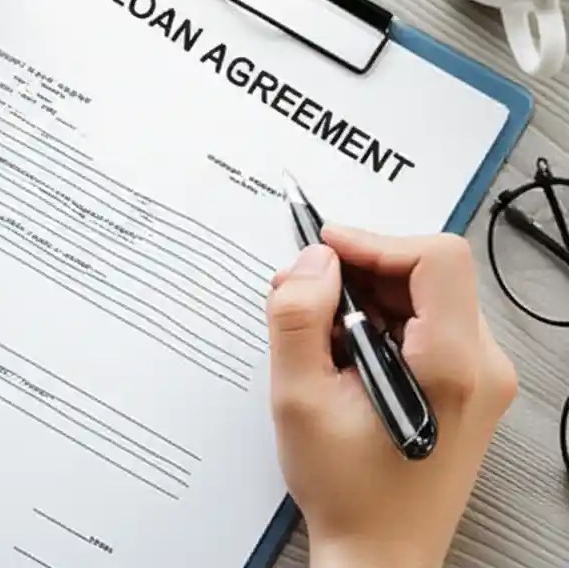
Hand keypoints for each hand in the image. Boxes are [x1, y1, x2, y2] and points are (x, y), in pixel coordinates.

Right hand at [266, 226, 516, 567]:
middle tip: (309, 294)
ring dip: (371, 300)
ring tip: (325, 339)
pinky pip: (431, 325)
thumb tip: (312, 262)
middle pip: (430, 275)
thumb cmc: (348, 492)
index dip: (374, 242)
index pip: (435, 259)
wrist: (380, 551)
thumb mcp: (299, 399)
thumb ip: (298, 320)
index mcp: (452, 366)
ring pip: (429, 297)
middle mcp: (482, 367)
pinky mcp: (470, 387)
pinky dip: (386, 323)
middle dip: (364, 272)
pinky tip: (348, 356)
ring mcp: (482, 379)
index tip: (326, 248)